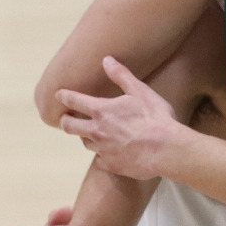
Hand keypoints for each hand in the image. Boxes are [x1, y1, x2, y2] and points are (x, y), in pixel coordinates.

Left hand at [57, 56, 188, 178]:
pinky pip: (100, 160)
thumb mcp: (140, 91)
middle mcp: (96, 131)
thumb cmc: (155, 118)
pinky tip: (109, 153)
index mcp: (101, 111)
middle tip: (66, 119)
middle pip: (70, 127)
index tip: (58, 95)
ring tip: (91, 134)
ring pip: (85, 143)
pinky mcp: (111, 165)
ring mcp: (102, 150)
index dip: (64, 97)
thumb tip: (107, 60)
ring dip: (86, 137)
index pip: (74, 101)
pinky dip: (102, 155)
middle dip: (65, 121)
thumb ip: (121, 75)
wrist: (166, 150)